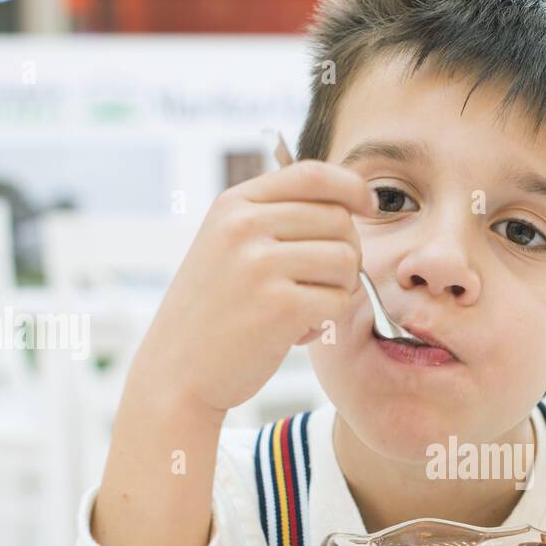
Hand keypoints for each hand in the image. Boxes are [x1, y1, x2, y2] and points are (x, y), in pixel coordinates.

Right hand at [141, 159, 378, 413]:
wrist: (177, 371)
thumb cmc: (214, 312)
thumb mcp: (228, 246)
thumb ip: (276, 218)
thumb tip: (350, 201)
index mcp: (234, 205)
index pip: (312, 174)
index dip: (352, 187)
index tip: (368, 206)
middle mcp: (244, 226)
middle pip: (339, 220)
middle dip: (347, 253)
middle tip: (324, 283)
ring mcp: (260, 264)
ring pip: (345, 260)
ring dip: (339, 290)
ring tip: (305, 310)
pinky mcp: (279, 306)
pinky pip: (339, 301)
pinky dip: (327, 321)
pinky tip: (296, 332)